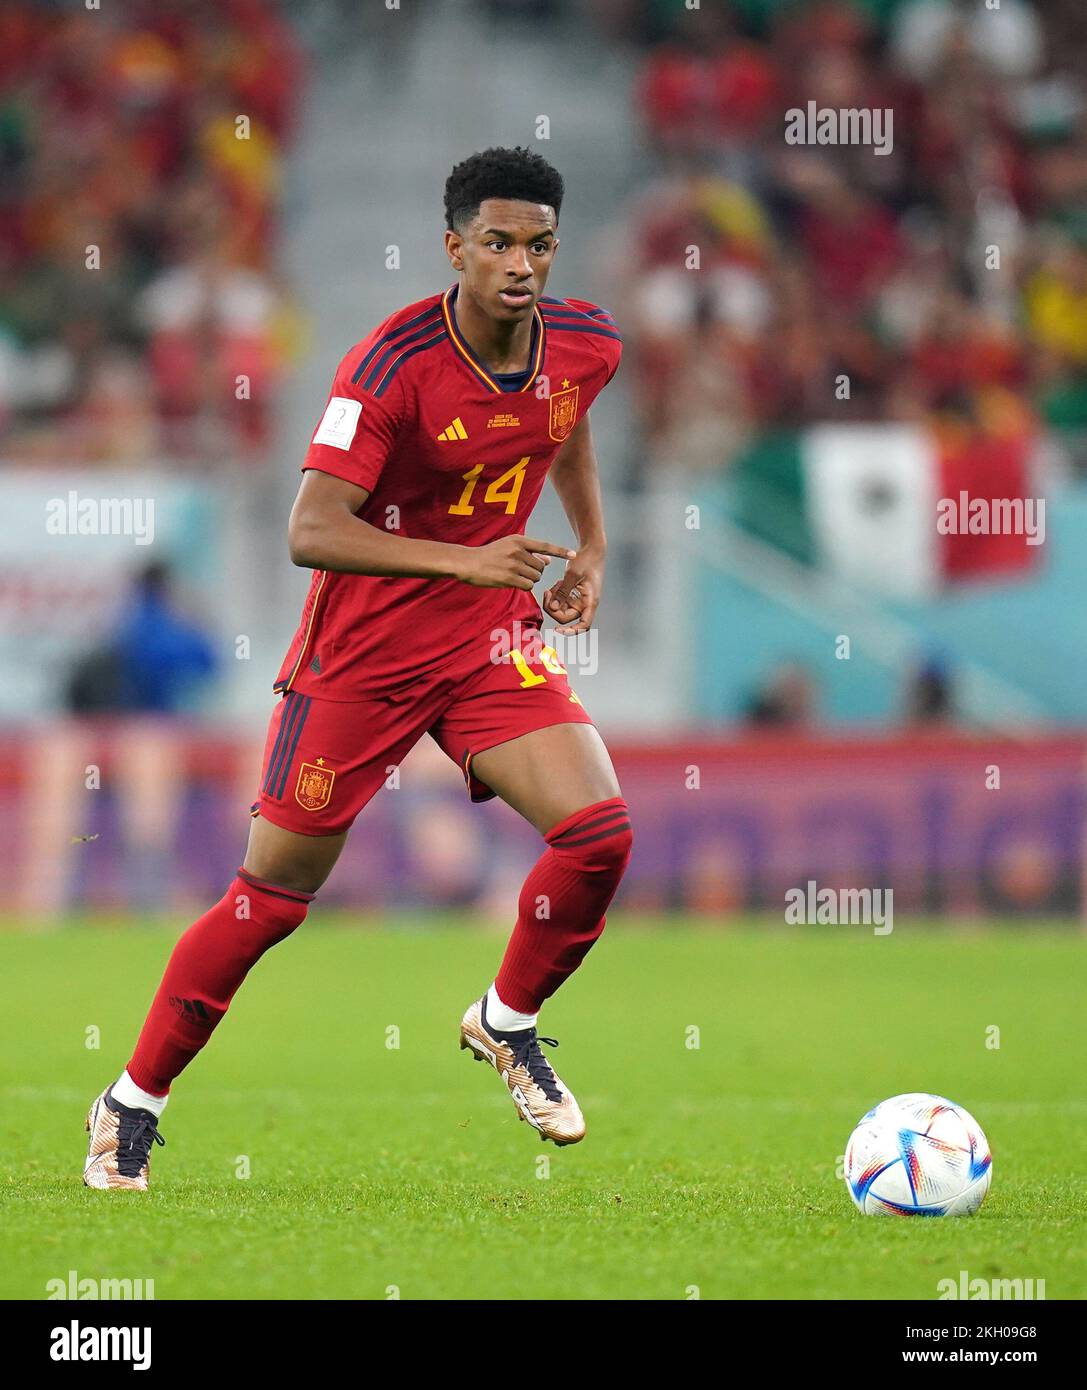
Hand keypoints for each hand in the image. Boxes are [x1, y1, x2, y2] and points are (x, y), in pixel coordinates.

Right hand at [456, 535, 575, 590]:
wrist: (469, 563)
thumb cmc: (490, 555)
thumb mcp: (509, 546)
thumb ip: (529, 552)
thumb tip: (548, 560)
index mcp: (519, 540)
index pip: (545, 546)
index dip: (560, 551)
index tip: (574, 555)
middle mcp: (518, 551)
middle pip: (541, 567)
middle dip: (536, 571)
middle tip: (521, 571)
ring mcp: (513, 565)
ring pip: (535, 577)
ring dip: (530, 579)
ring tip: (515, 576)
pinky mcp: (509, 578)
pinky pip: (528, 586)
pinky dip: (524, 586)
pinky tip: (513, 582)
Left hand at [541, 544, 604, 632]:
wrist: (592, 549)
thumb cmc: (586, 559)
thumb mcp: (572, 575)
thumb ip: (562, 592)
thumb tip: (553, 607)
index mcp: (590, 601)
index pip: (583, 625)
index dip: (571, 631)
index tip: (557, 629)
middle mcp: (586, 603)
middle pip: (567, 618)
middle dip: (554, 608)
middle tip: (547, 593)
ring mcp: (580, 599)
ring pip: (562, 609)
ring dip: (554, 600)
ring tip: (555, 585)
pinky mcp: (575, 595)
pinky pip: (562, 601)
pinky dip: (557, 595)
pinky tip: (558, 584)